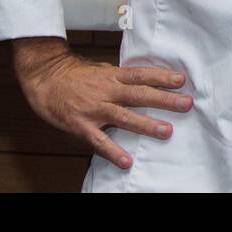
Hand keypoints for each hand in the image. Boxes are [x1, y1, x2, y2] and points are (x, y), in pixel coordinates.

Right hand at [11, 36, 191, 169]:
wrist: (44, 78)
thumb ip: (119, 77)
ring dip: (147, 124)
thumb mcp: (100, 70)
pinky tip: (127, 161)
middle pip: (139, 94)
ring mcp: (94, 108)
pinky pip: (99, 141)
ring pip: (124, 116)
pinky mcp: (81, 125)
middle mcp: (106, 90)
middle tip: (186, 104)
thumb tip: (141, 79)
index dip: (162, 77)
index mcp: (112, 76)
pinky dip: (114, 151)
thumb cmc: (74, 75)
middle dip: (165, 100)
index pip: (141, 75)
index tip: (182, 80)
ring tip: (167, 131)